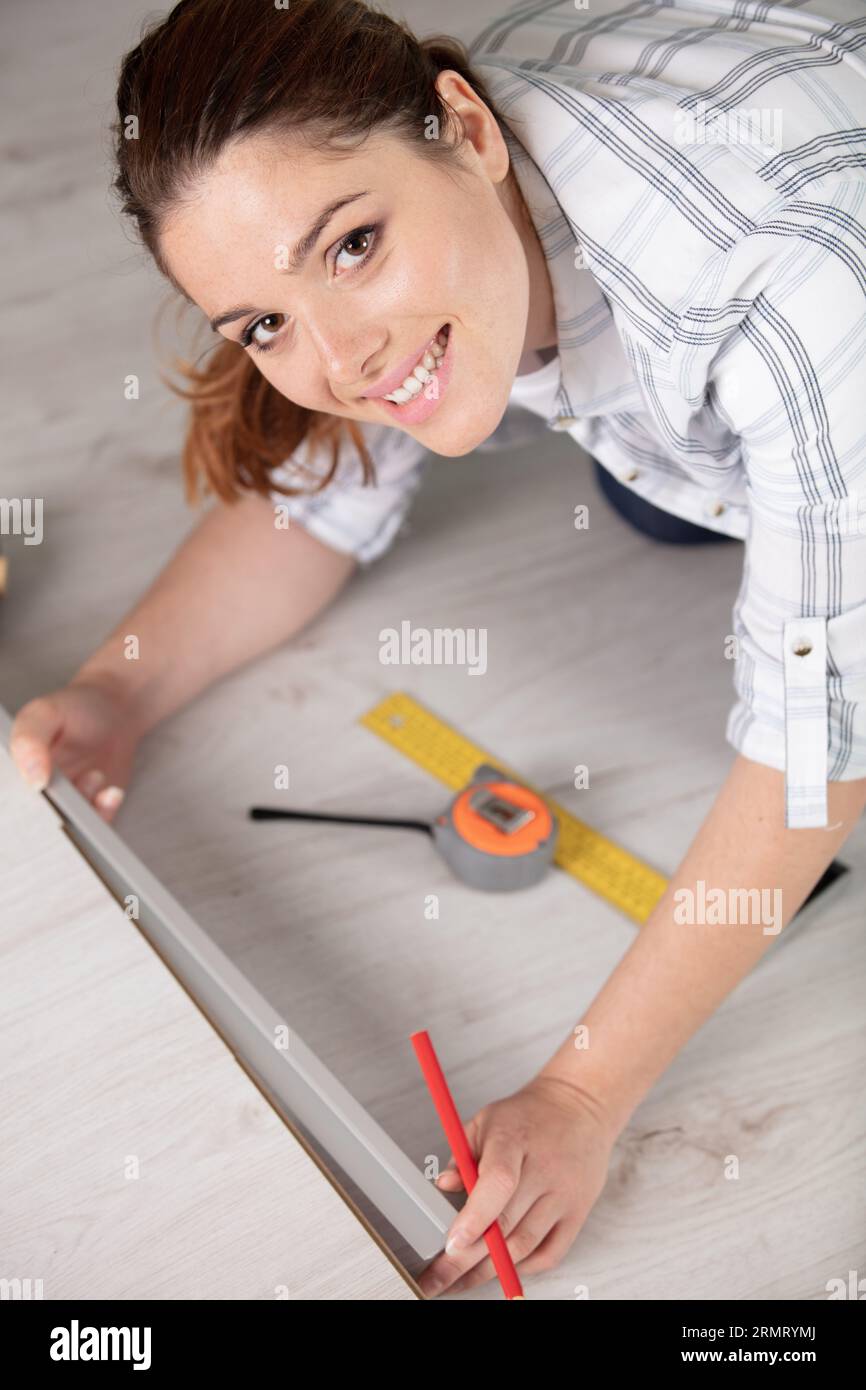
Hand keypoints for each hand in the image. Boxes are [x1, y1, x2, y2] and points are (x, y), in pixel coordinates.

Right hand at [9, 677, 142, 821]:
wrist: (116, 710)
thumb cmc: (74, 707)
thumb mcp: (44, 712)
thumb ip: (29, 740)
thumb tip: (32, 781)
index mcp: (16, 772)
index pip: (8, 798)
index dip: (17, 805)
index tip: (37, 791)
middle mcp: (38, 792)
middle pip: (35, 820)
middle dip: (51, 814)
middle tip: (66, 792)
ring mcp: (66, 802)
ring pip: (67, 824)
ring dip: (82, 806)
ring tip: (94, 776)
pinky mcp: (93, 808)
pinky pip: (95, 822)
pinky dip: (104, 811)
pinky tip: (111, 792)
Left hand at [418, 1073, 616, 1296]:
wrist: (580, 1108)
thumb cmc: (528, 1116)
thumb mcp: (486, 1120)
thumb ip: (461, 1154)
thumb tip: (443, 1185)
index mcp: (514, 1141)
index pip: (498, 1183)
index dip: (475, 1217)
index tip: (451, 1244)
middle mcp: (544, 1170)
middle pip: (506, 1225)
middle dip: (466, 1260)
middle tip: (437, 1280)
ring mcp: (564, 1194)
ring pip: (525, 1245)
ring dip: (489, 1271)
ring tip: (460, 1282)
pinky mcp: (578, 1212)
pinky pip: (550, 1254)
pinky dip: (523, 1268)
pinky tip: (501, 1270)